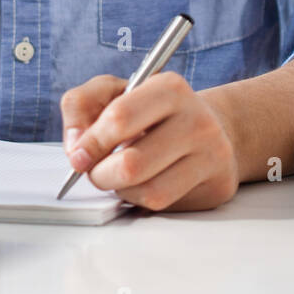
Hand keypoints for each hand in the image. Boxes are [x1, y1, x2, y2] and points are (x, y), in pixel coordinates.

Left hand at [60, 71, 239, 212]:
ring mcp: (212, 154)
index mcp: (169, 88)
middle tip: (95, 171)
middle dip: (101, 174)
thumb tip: (76, 147)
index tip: (78, 155)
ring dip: (121, 190)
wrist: (206, 128)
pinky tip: (143, 184)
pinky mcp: (217, 186)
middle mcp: (196, 119)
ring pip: (149, 191)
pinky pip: (166, 205)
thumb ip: (82, 105)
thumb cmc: (150, 111)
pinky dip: (142, 200)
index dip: (91, 142)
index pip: (120, 117)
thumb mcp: (113, 91)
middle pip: (132, 163)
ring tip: (119, 176)